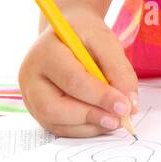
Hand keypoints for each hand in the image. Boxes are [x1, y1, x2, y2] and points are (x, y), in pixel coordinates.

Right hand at [18, 4, 138, 137]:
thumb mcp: (105, 40)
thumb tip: (130, 104)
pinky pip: (58, 128)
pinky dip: (83, 129)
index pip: (72, 80)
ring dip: (88, 126)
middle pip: (54, 108)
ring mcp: (30, 97)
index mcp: (45, 52)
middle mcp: (30, 77)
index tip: (125, 107)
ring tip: (114, 120)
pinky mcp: (37, 110)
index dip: (100, 96)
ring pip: (55, 123)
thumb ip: (119, 70)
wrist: (65, 32)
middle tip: (118, 119)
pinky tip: (101, 120)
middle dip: (90, 116)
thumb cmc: (84, 34)